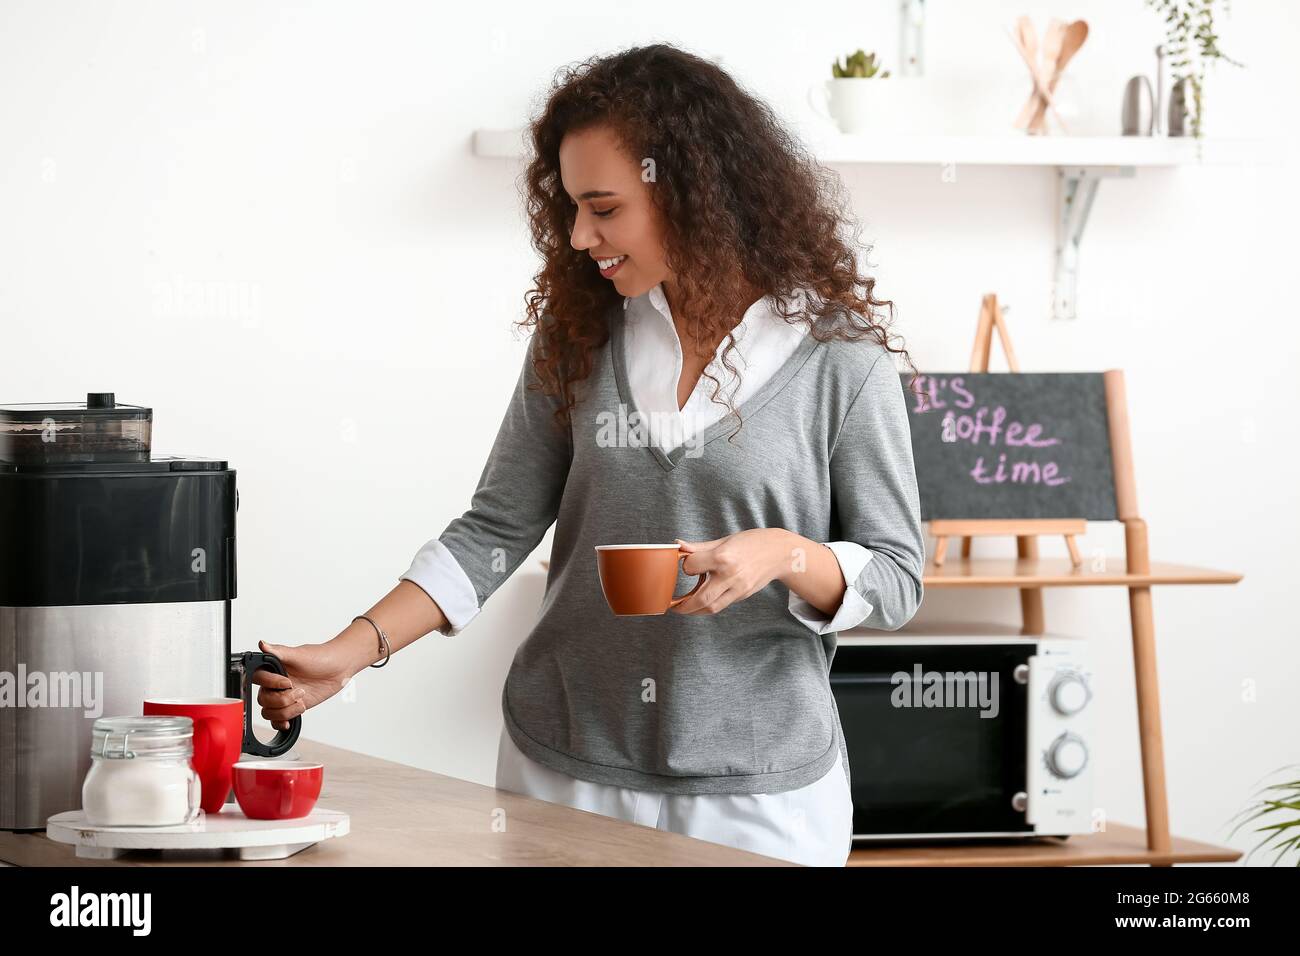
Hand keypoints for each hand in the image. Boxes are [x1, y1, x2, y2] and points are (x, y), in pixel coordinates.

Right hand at [250, 638, 353, 730]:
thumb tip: (262, 644)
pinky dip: (280, 723)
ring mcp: (284, 696)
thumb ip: (279, 652)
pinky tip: (289, 722)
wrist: (339, 668)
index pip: (258, 679)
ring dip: (285, 711)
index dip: (272, 683)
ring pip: (269, 712)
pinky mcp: (292, 706)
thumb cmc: (321, 657)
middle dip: (282, 699)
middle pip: (263, 699)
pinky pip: (278, 720)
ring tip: (301, 703)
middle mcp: (276, 683)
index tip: (288, 682)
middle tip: (301, 691)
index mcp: (274, 668)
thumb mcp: (300, 654)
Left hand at [668, 529, 789, 615]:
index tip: (687, 564)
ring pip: (712, 607)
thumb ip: (699, 547)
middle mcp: (731, 575)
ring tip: (685, 608)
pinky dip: (709, 606)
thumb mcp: (724, 540)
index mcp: (723, 557)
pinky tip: (702, 602)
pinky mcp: (743, 595)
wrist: (780, 553)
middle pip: (701, 599)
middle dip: (684, 606)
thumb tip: (678, 546)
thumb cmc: (752, 542)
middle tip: (674, 605)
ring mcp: (739, 588)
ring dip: (694, 611)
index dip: (686, 565)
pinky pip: (722, 605)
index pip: (691, 567)